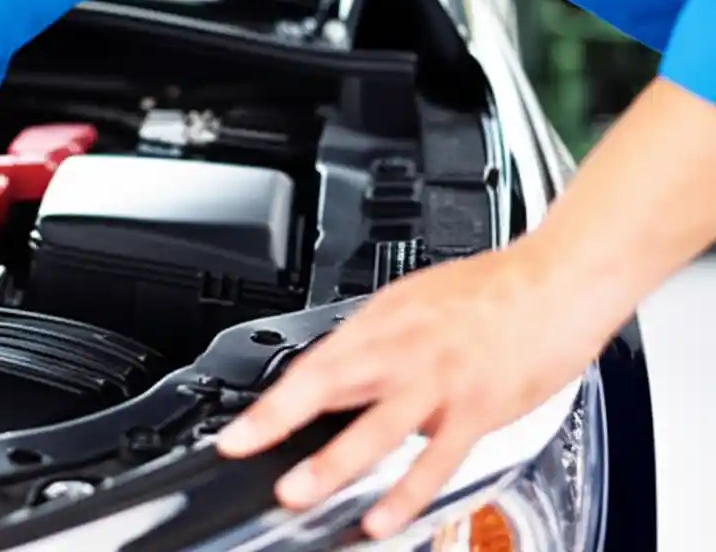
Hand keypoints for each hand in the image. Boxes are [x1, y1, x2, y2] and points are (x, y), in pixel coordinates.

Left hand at [214, 242, 618, 537]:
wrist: (559, 279)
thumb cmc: (493, 290)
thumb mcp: (416, 300)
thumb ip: (378, 343)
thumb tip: (344, 377)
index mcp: (383, 321)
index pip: (313, 364)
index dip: (272, 401)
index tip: (238, 432)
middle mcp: (403, 348)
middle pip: (330, 384)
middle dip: (280, 419)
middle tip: (243, 448)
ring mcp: (440, 380)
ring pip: (377, 425)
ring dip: (334, 463)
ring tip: (298, 494)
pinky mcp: (478, 408)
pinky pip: (438, 458)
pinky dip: (408, 491)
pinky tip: (383, 519)